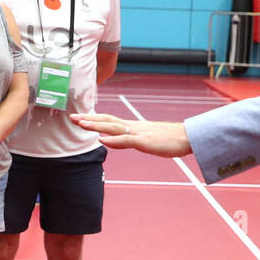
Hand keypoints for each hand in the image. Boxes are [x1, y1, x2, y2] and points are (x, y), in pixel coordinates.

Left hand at [71, 112, 190, 157]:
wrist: (187, 137)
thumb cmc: (169, 139)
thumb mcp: (146, 139)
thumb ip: (130, 140)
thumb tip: (115, 139)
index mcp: (133, 127)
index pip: (109, 120)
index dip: (94, 118)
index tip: (80, 117)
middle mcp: (133, 127)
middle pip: (107, 121)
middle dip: (89, 119)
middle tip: (72, 117)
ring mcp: (138, 133)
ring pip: (113, 127)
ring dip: (96, 125)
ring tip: (82, 124)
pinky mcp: (145, 141)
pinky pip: (126, 140)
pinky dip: (113, 140)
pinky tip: (102, 139)